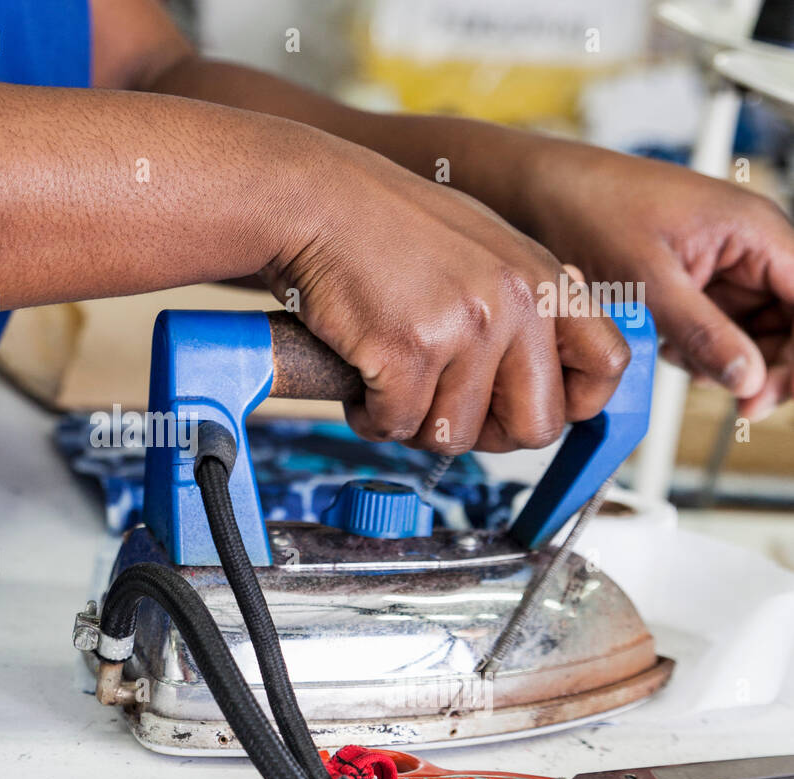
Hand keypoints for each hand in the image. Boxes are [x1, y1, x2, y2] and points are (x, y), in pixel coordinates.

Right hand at [260, 130, 629, 452]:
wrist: (316, 199)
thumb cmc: (382, 223)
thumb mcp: (481, 247)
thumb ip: (520, 301)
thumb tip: (534, 366)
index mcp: (542, 278)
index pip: (606, 365)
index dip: (566, 406)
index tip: (522, 409)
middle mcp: (516, 302)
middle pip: (537, 426)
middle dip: (484, 434)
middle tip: (443, 411)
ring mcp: (465, 328)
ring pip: (456, 436)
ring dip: (415, 424)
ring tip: (389, 386)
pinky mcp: (408, 350)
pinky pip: (396, 425)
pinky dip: (370, 416)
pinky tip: (360, 383)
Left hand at [524, 147, 793, 420]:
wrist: (543, 194)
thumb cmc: (593, 211)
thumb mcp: (650, 282)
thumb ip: (705, 334)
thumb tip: (750, 379)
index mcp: (758, 232)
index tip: (768, 394)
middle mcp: (752, 246)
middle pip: (792, 322)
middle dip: (769, 366)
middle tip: (742, 405)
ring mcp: (725, 265)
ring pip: (757, 331)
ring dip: (732, 361)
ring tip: (689, 365)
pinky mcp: (697, 282)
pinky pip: (721, 327)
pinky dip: (702, 349)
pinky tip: (672, 351)